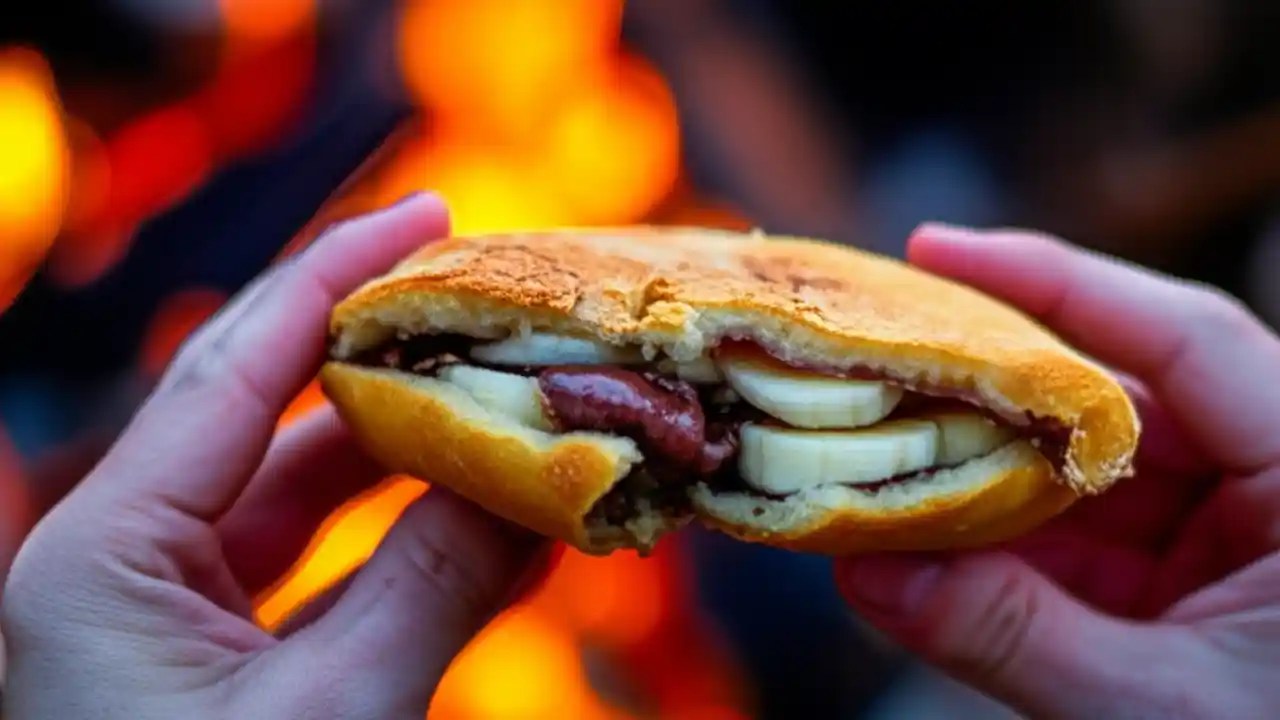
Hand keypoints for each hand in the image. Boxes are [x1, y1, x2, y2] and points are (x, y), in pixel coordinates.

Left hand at [0, 195, 547, 718]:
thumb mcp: (331, 711)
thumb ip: (436, 583)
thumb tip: (545, 478)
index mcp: (103, 557)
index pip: (232, 371)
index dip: (335, 278)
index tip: (427, 214)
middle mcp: (125, 565)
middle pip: (267, 416)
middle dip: (378, 358)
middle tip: (474, 303)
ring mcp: (170, 614)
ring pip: (304, 497)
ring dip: (410, 462)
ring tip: (507, 410)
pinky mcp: (219, 662)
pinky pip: (324, 576)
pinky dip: (406, 553)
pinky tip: (490, 525)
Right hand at [835, 224, 1279, 718]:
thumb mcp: (1163, 710)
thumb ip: (1013, 639)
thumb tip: (864, 573)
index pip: (1183, 337)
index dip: (1054, 281)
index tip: (933, 250)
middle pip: (1119, 396)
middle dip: (992, 390)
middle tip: (878, 362)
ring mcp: (1238, 529)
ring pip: (1091, 468)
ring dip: (986, 472)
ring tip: (880, 457)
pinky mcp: (1196, 577)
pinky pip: (1088, 532)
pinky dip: (1009, 536)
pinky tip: (931, 534)